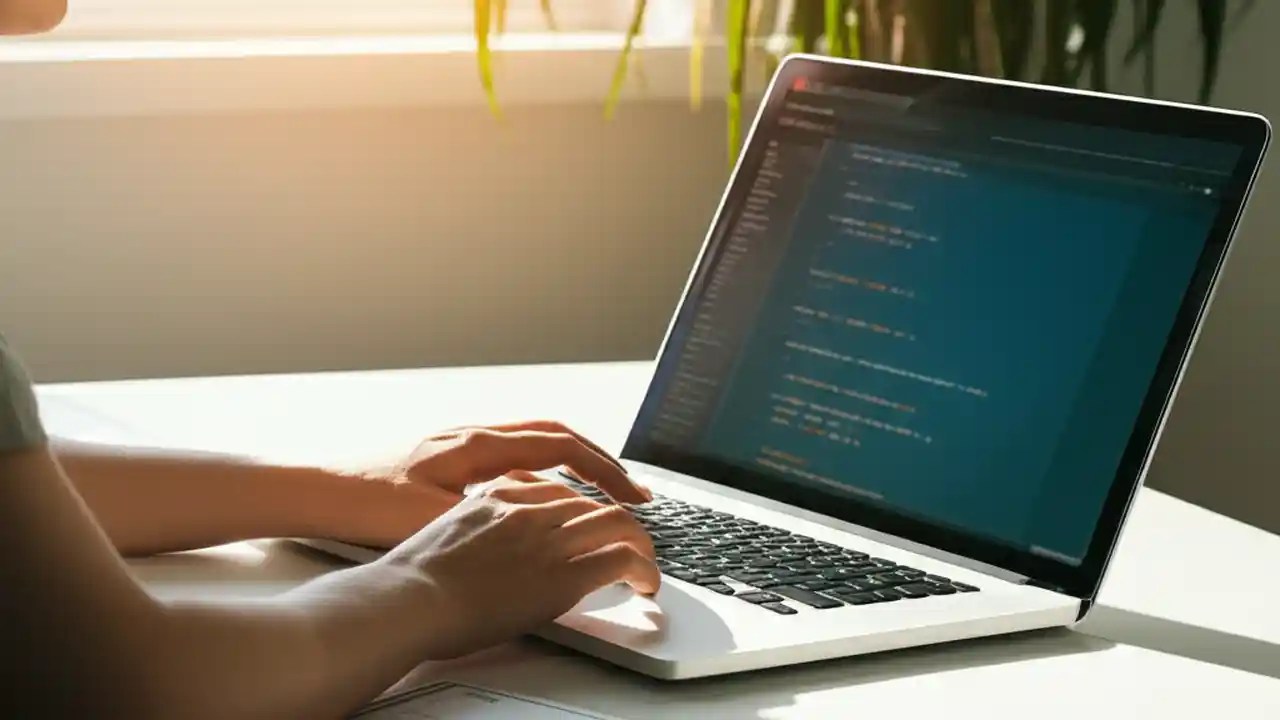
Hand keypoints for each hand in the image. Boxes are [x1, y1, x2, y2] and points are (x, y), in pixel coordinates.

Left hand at [338, 420, 650, 547]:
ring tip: (599, 488)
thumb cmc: (369, 502)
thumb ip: (489, 517)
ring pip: (535, 440)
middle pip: (556, 434)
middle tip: (631, 489)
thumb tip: (539, 527)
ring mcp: (462, 441)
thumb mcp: (435, 516)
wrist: (323, 489)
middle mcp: (475, 435)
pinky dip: (545, 466)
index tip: (630, 494)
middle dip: (600, 460)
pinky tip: (544, 494)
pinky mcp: (450, 455)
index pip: (560, 446)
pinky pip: (514, 452)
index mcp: (478, 446)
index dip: (602, 469)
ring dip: (574, 460)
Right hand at [377, 476, 659, 659]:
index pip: (553, 490)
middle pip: (590, 502)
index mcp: (496, 495)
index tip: (589, 516)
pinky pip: (621, 560)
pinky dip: (643, 570)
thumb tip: (485, 547)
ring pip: (616, 523)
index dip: (579, 505)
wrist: (409, 598)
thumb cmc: (412, 581)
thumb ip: (474, 528)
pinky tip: (647, 584)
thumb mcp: (442, 534)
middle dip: (616, 518)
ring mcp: (548, 538)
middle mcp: (528, 509)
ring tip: (646, 562)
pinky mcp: (564, 573)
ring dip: (638, 542)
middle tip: (630, 538)